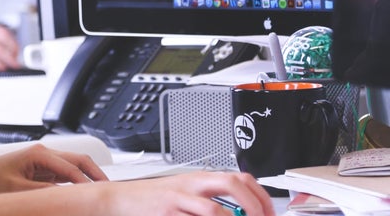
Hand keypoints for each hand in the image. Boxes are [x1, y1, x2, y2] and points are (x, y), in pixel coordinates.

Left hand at [0, 143, 107, 193]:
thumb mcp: (17, 191)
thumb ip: (44, 193)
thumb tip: (68, 197)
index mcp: (39, 154)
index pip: (73, 170)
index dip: (88, 184)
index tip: (100, 197)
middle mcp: (43, 154)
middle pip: (79, 161)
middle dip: (96, 174)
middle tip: (111, 190)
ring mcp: (42, 162)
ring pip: (74, 167)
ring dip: (87, 178)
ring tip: (101, 193)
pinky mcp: (40, 170)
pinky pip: (64, 176)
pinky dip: (75, 184)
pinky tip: (81, 194)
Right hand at [98, 170, 275, 215]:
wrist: (119, 199)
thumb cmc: (152, 199)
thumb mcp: (183, 192)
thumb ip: (209, 198)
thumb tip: (239, 212)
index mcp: (199, 178)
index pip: (239, 177)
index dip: (261, 196)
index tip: (270, 214)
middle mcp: (192, 185)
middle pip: (232, 184)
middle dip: (254, 205)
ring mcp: (179, 199)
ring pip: (215, 209)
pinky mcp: (167, 212)